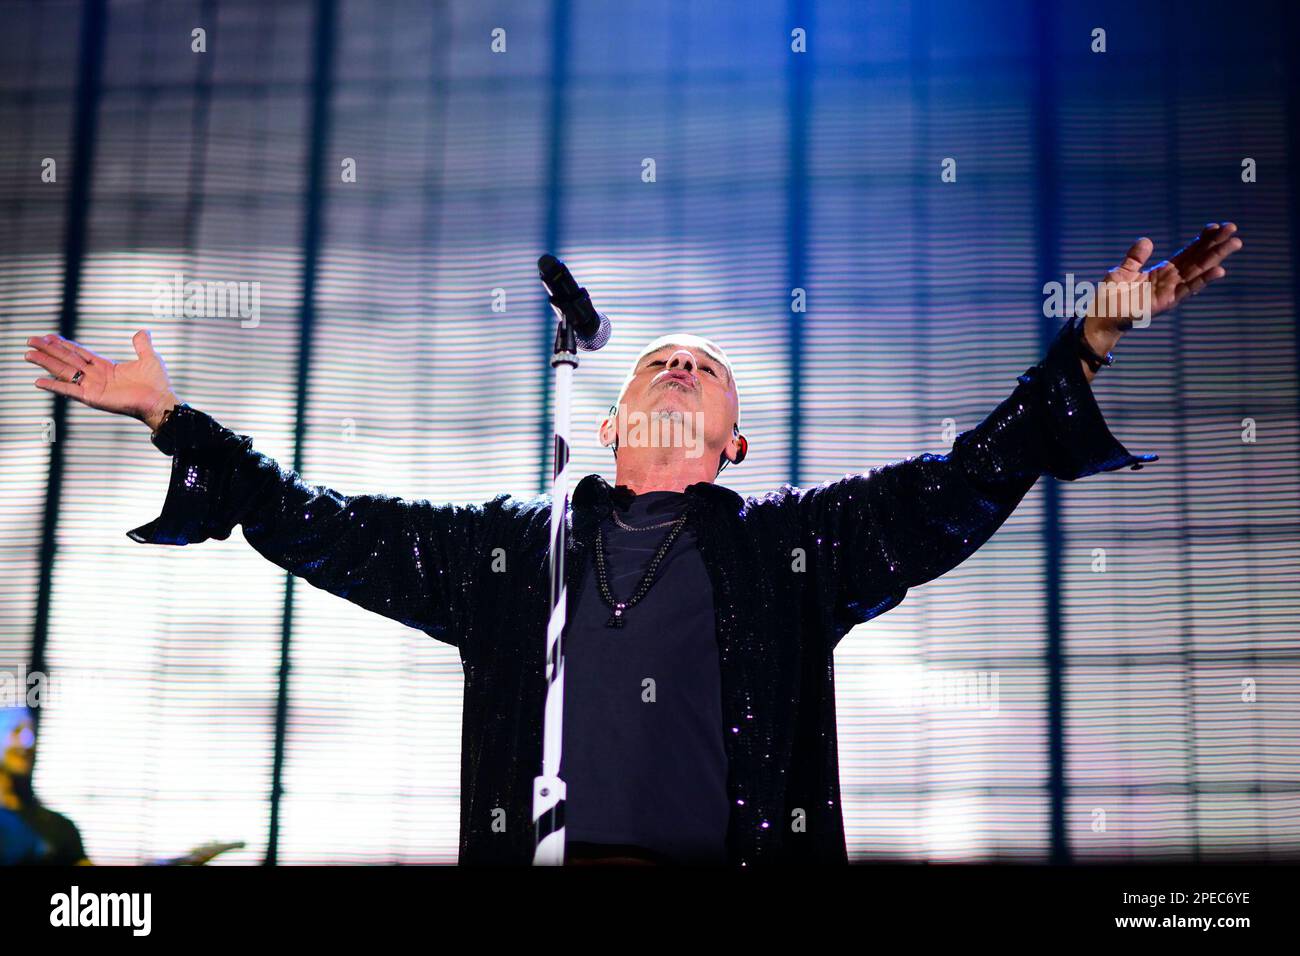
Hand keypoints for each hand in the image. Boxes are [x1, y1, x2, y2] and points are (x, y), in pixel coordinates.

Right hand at [25, 329, 179, 429]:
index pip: (79, 353)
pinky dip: (54, 385)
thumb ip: (142, 344)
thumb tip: (143, 331)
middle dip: (48, 350)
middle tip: (30, 340)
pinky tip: (38, 381)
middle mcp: (95, 376)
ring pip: (63, 371)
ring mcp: (92, 387)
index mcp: (105, 366)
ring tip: (28, 355)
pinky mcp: (92, 397)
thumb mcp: (149, 357)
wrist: (161, 400)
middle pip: (66, 359)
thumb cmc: (157, 383)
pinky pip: (69, 390)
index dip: (63, 344)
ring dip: (45, 363)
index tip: (48, 336)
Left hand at [1084, 222, 1242, 354]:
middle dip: (1216, 244)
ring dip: (1217, 258)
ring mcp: (1170, 292)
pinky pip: (1187, 290)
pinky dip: (1203, 280)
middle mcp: (1170, 281)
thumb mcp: (1121, 272)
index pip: (1187, 252)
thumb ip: (1135, 258)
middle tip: (1234, 228)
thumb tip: (1147, 240)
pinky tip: (1219, 270)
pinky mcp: (1166, 303)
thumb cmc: (1110, 298)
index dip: (1201, 240)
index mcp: (1162, 272)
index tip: (1215, 226)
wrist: (1100, 319)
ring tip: (1235, 243)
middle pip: (1198, 259)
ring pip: (1198, 271)